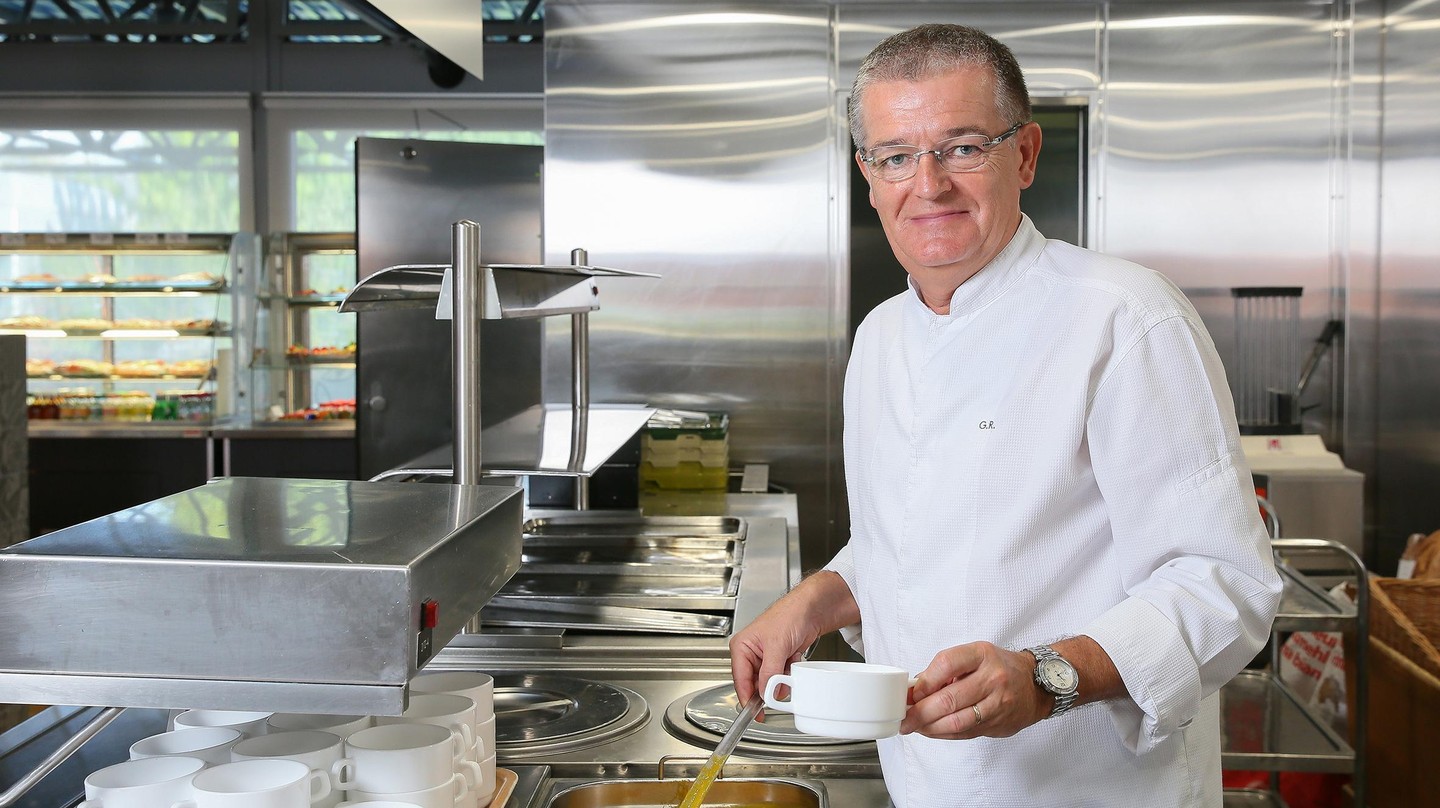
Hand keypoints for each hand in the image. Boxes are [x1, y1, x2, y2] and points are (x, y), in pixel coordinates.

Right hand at [729, 571, 857, 706]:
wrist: (811, 610)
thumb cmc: (789, 615)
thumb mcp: (776, 646)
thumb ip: (769, 672)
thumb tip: (765, 693)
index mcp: (741, 647)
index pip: (740, 679)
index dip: (747, 698)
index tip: (755, 712)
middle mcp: (750, 653)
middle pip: (755, 683)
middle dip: (770, 685)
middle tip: (781, 685)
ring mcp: (765, 658)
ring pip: (770, 682)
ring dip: (783, 678)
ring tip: (790, 662)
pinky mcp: (779, 659)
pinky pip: (782, 677)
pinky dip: (790, 671)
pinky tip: (794, 658)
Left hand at [901, 642, 1047, 738]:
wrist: (1035, 685)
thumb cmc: (999, 667)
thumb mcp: (974, 655)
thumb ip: (945, 669)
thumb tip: (915, 688)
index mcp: (982, 655)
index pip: (947, 664)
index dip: (925, 681)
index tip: (911, 693)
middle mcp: (992, 679)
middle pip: (949, 699)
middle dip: (921, 712)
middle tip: (905, 718)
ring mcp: (997, 704)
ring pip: (957, 721)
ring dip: (930, 727)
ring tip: (914, 727)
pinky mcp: (997, 724)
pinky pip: (965, 732)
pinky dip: (943, 734)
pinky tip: (931, 731)